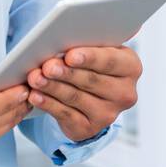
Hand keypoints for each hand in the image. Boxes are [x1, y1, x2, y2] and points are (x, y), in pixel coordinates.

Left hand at [26, 45, 140, 141]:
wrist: (90, 95)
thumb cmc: (90, 63)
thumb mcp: (95, 50)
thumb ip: (87, 42)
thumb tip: (63, 38)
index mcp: (130, 66)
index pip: (110, 61)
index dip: (89, 58)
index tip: (70, 55)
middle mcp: (125, 92)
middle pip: (91, 80)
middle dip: (66, 72)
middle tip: (46, 66)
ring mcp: (109, 114)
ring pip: (75, 97)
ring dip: (52, 87)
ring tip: (35, 78)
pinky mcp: (90, 128)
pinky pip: (66, 115)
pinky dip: (48, 104)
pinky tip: (36, 96)